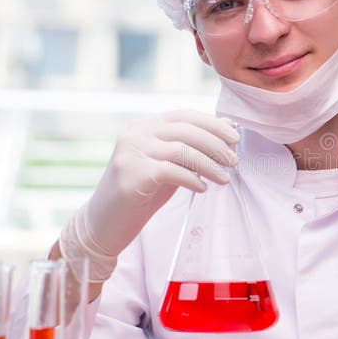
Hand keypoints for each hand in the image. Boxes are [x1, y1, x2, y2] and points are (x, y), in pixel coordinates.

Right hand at [59, 111, 239, 280]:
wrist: (103, 223)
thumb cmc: (140, 194)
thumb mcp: (166, 166)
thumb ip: (188, 150)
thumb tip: (224, 134)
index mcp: (145, 126)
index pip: (184, 115)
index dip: (212, 124)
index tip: (234, 137)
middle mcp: (136, 134)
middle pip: (186, 130)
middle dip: (216, 145)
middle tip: (233, 161)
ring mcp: (132, 152)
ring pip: (182, 150)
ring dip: (209, 165)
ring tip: (224, 178)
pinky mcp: (132, 174)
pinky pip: (172, 171)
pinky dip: (192, 179)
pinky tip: (202, 188)